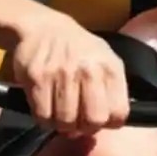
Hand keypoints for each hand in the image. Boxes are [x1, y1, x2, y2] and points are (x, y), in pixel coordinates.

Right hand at [8, 13, 129, 136]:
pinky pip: (42, 115)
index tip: (101, 122)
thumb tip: (113, 121)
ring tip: (63, 117)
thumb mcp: (106, 60)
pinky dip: (45, 120)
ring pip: (66, 121)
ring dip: (63, 126)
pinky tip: (48, 111)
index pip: (119, 112)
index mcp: (111, 68)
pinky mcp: (37, 78)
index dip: (110, 124)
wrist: (44, 27)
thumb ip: (113, 88)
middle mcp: (89, 70)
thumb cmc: (80, 48)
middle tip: (79, 124)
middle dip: (86, 128)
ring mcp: (62, 74)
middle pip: (93, 120)